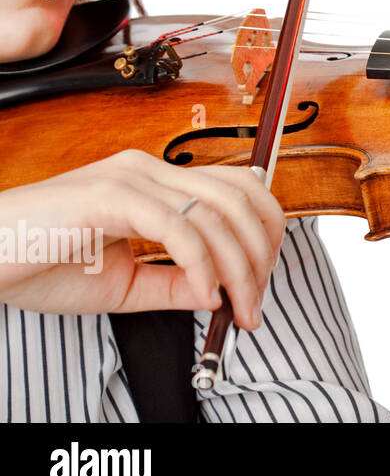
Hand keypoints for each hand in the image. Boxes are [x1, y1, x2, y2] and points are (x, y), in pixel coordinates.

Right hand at [0, 149, 284, 329]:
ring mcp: (131, 178)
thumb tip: (222, 291)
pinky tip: (205, 293)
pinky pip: (178, 229)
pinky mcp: (111, 195)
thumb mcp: (124, 282)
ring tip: (237, 305)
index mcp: (156, 181)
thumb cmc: (40, 263)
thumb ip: (174, 283)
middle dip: (260, 253)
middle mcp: (149, 170)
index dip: (264, 231)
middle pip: (239, 197)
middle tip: (255, 301)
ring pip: (216, 213)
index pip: (237, 187)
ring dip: (238, 266)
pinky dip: (202, 264)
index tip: (261, 280)